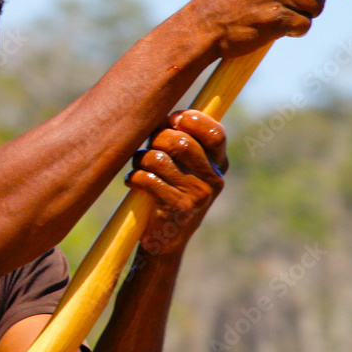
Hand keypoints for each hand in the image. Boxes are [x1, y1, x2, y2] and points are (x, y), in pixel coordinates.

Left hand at [126, 110, 226, 255]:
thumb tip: (161, 110)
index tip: (171, 120)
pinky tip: (133, 182)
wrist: (166, 240)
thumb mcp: (183, 166)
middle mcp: (213, 178)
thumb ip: (180, 139)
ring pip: (158, 159)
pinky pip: (147, 179)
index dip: (189, 120)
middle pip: (179, 141)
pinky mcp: (179, 208)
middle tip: (148, 147)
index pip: (214, 132)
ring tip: (139, 166)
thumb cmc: (168, 190)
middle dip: (155, 139)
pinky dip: (134, 177)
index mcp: (218, 163)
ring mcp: (199, 195)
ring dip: (141, 159)